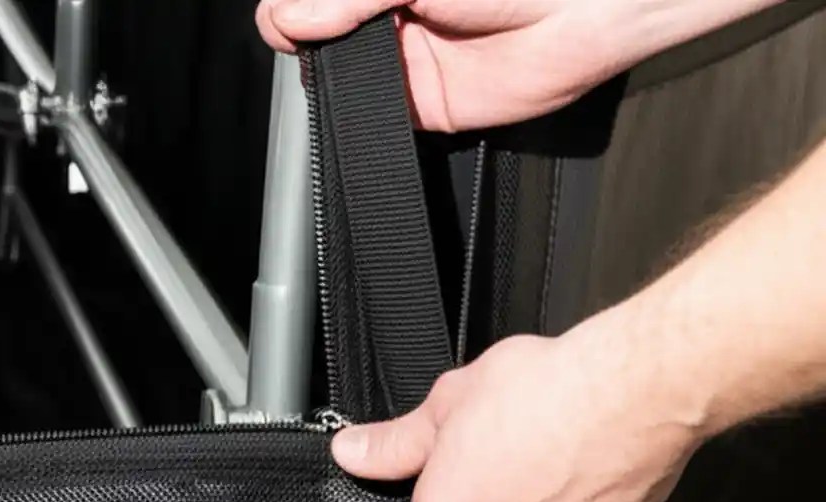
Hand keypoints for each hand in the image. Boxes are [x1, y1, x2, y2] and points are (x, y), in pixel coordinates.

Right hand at [256, 0, 621, 131]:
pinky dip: (360, 121)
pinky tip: (361, 101)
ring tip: (348, 64)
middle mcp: (384, 17)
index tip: (293, 17)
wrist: (583, 15)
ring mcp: (399, 62)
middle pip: (312, 35)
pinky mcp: (421, 107)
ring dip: (330, 80)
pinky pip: (374, 121)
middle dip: (306, 40)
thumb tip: (287, 20)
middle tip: (321, 38)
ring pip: (336, 80)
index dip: (290, 8)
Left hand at [330, 322, 706, 501]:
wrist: (632, 390)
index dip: (450, 461)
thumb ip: (393, 441)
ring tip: (552, 445)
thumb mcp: (446, 401)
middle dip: (490, 484)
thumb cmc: (543, 390)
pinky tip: (583, 463)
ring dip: (534, 498)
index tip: (471, 436)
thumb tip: (350, 451)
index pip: (431, 498)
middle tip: (513, 436)